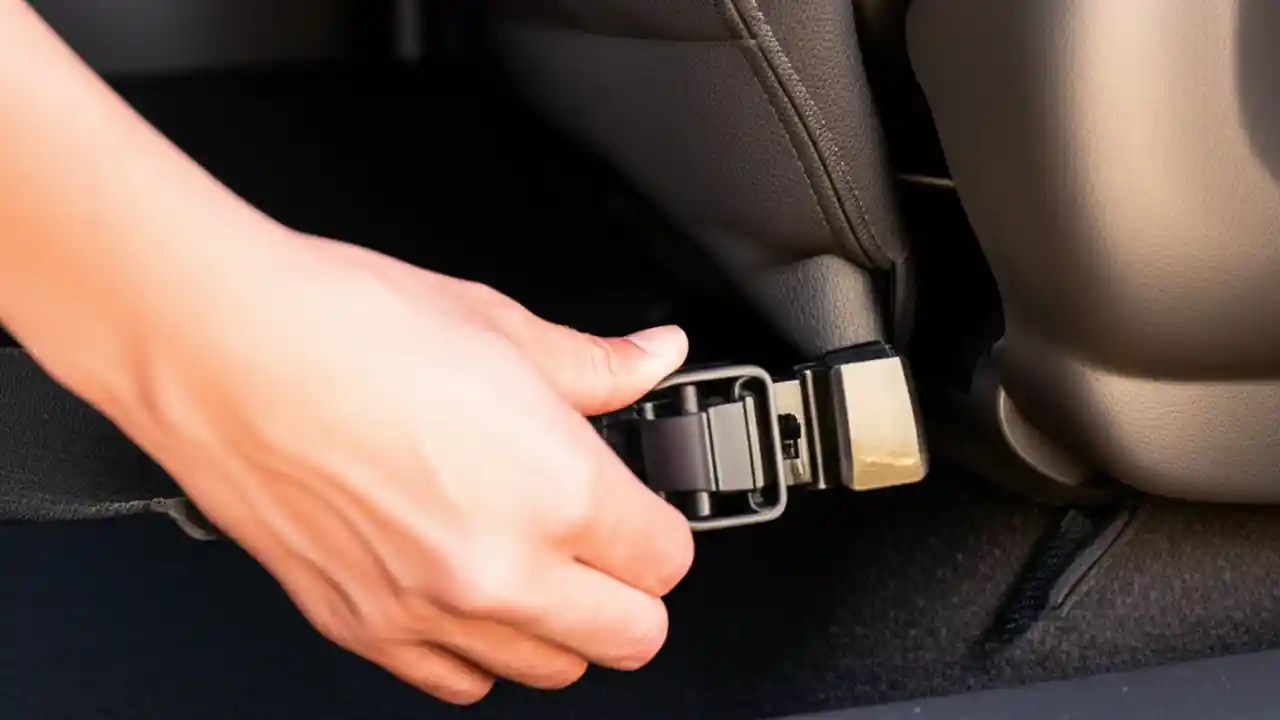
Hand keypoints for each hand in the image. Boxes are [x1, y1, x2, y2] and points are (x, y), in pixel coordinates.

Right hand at [76, 231, 694, 703]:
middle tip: (606, 544)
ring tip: (535, 563)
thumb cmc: (348, 328)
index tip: (643, 510)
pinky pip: (456, 683)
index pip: (667, 561)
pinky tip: (467, 591)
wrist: (221, 347)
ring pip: (549, 672)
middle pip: (630, 637)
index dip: (662, 530)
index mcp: (557, 490)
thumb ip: (598, 366)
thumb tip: (653, 361)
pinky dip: (478, 651)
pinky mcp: (364, 628)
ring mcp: (429, 610)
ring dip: (562, 626)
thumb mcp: (502, 327)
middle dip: (633, 593)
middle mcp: (500, 569)